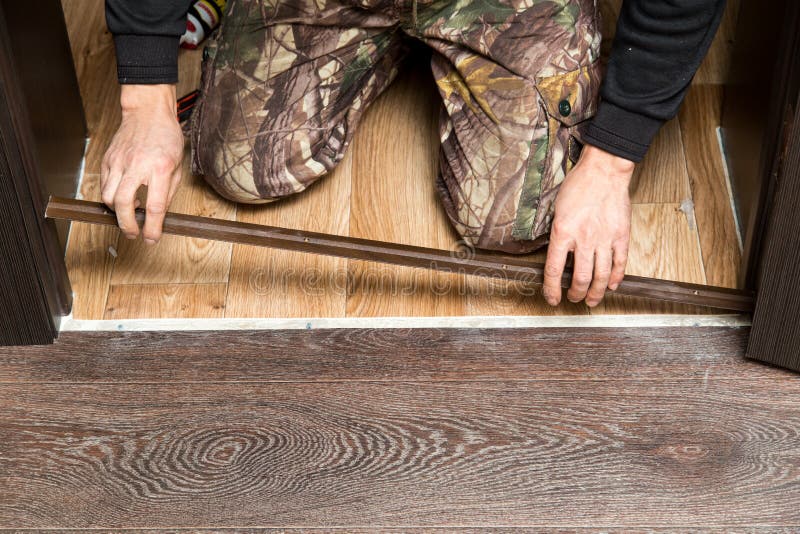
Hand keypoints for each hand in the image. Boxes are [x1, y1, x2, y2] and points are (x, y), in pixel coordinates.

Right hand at [101, 84, 183, 243]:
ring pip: (108, 196)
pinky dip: (112, 196)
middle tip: (133, 233)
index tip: (151, 238)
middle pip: (122, 204)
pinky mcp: (107, 159)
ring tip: (130, 211)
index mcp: (159, 168)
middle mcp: (136, 165)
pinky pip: (104, 185)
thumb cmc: (166, 137)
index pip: (154, 206)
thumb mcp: (177, 167)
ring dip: (117, 211)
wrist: (147, 112)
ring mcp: (118, 162)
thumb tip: (159, 215)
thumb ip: (167, 192)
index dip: (153, 227)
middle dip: (127, 225)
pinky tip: (124, 194)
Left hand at [542, 144, 633, 306]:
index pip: (553, 270)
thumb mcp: (556, 211)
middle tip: (573, 298)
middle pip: (579, 278)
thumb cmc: (578, 186)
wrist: (603, 171)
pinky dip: (616, 278)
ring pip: (601, 276)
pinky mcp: (621, 236)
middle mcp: (584, 239)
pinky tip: (612, 285)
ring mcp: (604, 239)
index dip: (551, 289)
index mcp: (563, 233)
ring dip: (596, 292)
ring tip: (591, 300)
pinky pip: (620, 263)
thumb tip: (556, 257)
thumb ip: (557, 235)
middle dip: (575, 293)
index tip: (552, 299)